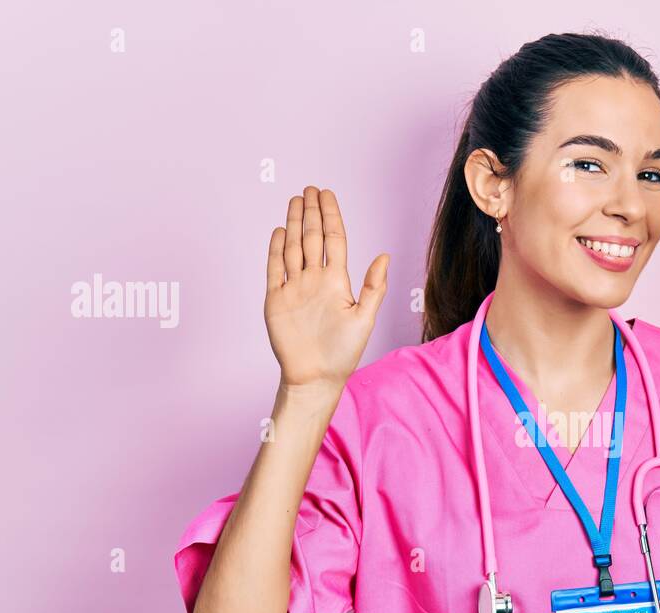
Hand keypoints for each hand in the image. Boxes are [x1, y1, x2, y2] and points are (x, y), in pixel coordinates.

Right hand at [264, 185, 388, 390]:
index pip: (334, 240)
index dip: (331, 216)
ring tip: (295, 201)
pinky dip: (276, 249)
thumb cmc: (343, 353)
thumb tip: (384, 256)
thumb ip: (374, 287)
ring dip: (294, 223)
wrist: (315, 376)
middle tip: (310, 189)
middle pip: (313, 237)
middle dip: (312, 213)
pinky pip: (275, 268)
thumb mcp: (364, 318)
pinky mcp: (276, 299)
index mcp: (337, 281)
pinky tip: (279, 231)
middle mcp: (315, 280)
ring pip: (293, 248)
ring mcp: (295, 288)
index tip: (327, 195)